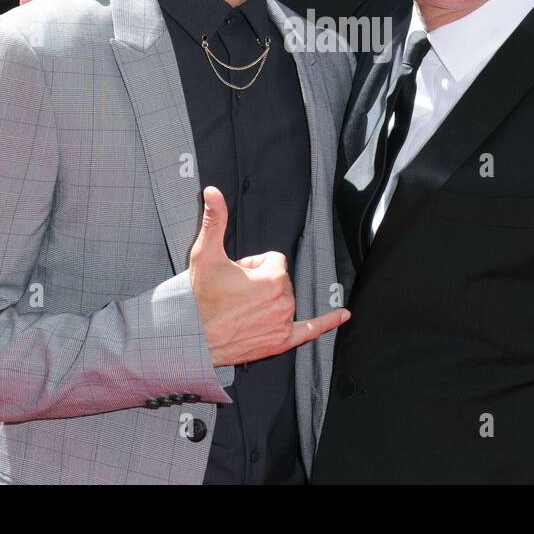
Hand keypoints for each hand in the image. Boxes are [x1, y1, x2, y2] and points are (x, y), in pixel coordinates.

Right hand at [189, 186, 350, 366]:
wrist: (192, 337)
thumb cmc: (198, 298)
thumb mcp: (205, 253)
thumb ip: (215, 219)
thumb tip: (213, 192)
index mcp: (271, 277)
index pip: (274, 260)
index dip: (252, 265)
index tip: (236, 275)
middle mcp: (282, 300)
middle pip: (280, 280)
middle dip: (260, 283)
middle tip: (234, 293)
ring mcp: (283, 322)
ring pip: (284, 300)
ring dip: (268, 300)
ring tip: (240, 309)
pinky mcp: (281, 340)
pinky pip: (310, 330)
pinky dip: (326, 322)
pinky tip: (341, 315)